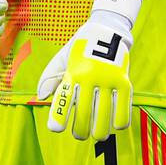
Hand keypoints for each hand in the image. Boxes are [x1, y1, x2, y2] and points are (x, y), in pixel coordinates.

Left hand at [36, 12, 133, 140]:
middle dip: (81, 130)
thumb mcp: (62, 57)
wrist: (106, 29)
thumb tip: (41, 97)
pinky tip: (115, 125)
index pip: (64, 98)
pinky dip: (119, 121)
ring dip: (99, 131)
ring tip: (96, 135)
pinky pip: (123, 107)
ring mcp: (108, 78)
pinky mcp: (124, 80)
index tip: (56, 129)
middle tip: (80, 134)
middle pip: (85, 113)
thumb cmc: (80, 48)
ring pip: (104, 114)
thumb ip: (50, 76)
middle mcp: (90, 76)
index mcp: (73, 72)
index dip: (59, 115)